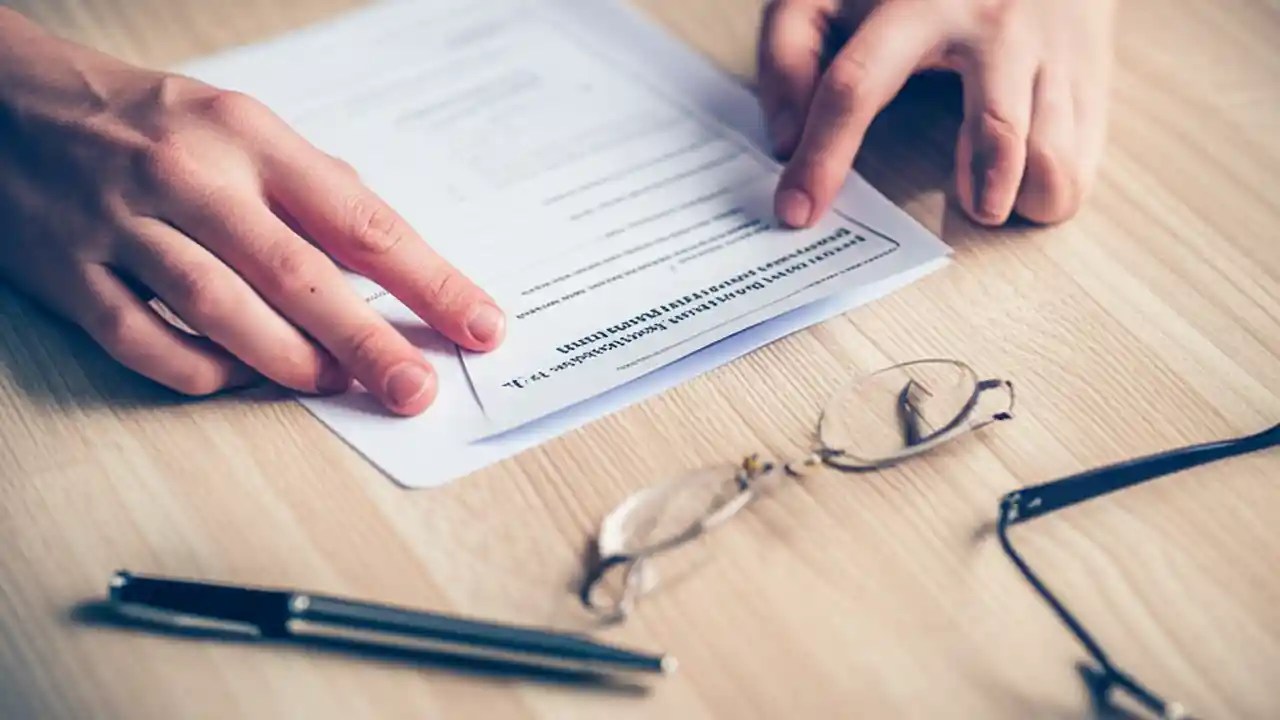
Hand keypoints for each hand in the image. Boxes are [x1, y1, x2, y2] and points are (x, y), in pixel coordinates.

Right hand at [0, 10, 504, 415]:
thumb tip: (390, 262)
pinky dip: (203, 372)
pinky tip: (240, 378)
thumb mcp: (239, 125)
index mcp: (249, 137)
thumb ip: (314, 189)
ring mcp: (125, 226)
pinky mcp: (72, 273)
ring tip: (337, 383)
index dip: (429, 281)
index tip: (481, 325)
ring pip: (224, 311)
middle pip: (300, 274)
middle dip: (371, 341)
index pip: (361, 220)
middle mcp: (191, 177)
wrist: (9, 104)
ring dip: (291, 361)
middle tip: (418, 388)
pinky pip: (146, 342)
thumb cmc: (148, 123)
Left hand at [758, 0, 1114, 227]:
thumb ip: (790, 54)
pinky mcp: (1090, 75)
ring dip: (1023, 198)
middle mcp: (994, 26)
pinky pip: (1084, 157)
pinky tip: (1022, 181)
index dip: (823, 156)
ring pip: (1055, 154)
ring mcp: (1052, 50)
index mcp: (918, 3)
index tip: (797, 211)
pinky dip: (1052, 189)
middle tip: (961, 210)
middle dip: (983, 189)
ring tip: (989, 199)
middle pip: (997, 132)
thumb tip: (785, 139)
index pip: (858, 85)